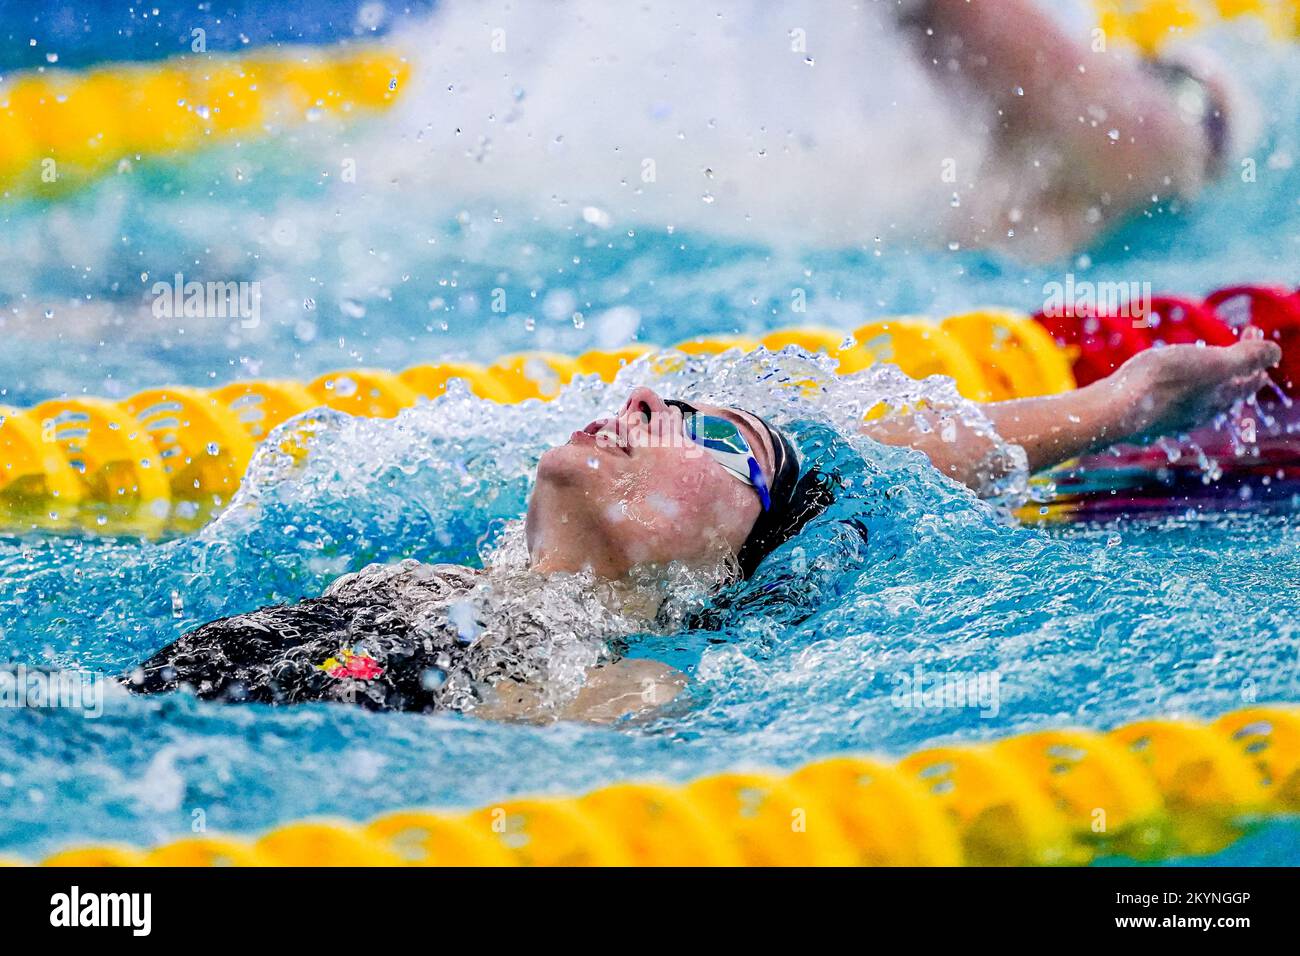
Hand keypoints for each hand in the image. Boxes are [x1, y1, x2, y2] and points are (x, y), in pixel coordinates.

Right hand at [1107, 340, 1281, 444]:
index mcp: (1221, 398)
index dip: (1257, 356)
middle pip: (1226, 394)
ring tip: (1200, 371)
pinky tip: (1164, 391)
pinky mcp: (1147, 422)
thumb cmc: (1164, 383)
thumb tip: (1275, 353)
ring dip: (1203, 386)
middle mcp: (1200, 413)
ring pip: (1198, 403)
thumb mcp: (1214, 363)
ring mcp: (1173, 420)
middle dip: (1234, 373)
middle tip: (1235, 351)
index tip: (1253, 331)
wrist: (1117, 409)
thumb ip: (1247, 358)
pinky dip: (1175, 395)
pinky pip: (1169, 408)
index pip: (1251, 380)